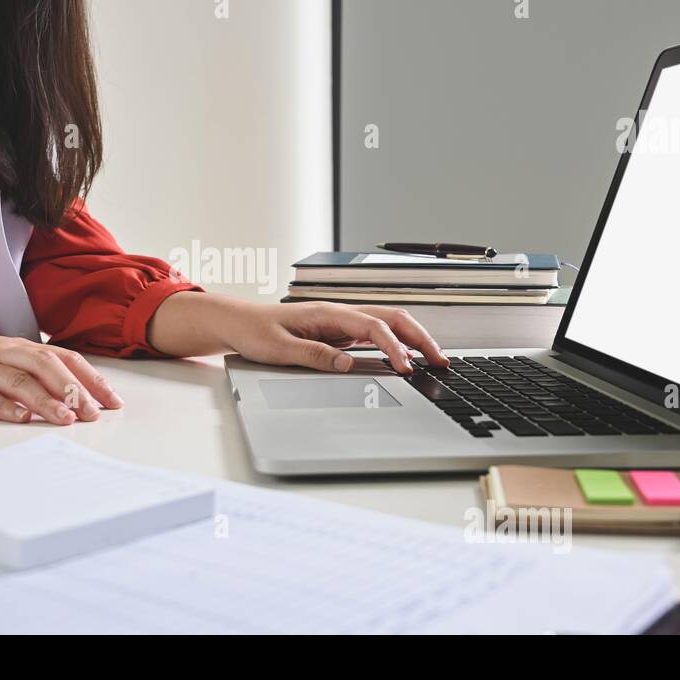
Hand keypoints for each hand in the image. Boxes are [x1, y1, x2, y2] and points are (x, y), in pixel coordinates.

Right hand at [0, 320, 122, 423]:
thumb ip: (30, 373)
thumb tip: (69, 395)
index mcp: (16, 346)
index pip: (63, 358)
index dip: (90, 378)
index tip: (112, 400)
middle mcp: (2, 353)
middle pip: (46, 365)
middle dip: (75, 389)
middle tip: (96, 413)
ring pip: (19, 381)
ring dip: (46, 400)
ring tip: (68, 419)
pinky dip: (3, 407)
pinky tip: (20, 418)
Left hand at [147, 294, 447, 373]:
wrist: (238, 322)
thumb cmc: (254, 331)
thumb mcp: (280, 349)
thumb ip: (314, 355)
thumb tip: (347, 364)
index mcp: (328, 313)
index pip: (373, 327)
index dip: (394, 347)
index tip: (407, 367)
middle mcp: (339, 313)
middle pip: (391, 318)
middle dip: (420, 337)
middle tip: (441, 360)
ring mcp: (341, 322)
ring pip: (388, 324)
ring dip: (413, 339)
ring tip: (434, 359)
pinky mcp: (339, 333)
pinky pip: (375, 335)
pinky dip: (396, 344)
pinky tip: (406, 359)